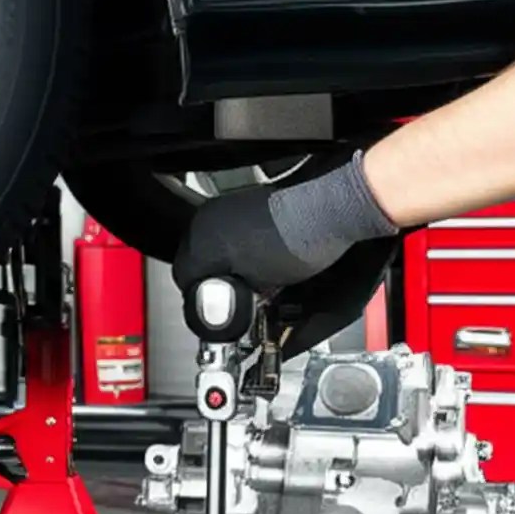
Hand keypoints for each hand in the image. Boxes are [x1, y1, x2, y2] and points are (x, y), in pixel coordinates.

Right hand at [172, 151, 398, 293]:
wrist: (329, 211)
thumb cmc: (300, 240)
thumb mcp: (259, 287)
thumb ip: (231, 298)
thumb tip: (224, 309)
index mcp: (203, 239)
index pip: (185, 279)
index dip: (202, 299)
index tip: (218, 311)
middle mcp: (209, 218)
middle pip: (196, 261)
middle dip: (214, 281)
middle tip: (236, 299)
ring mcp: (226, 207)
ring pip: (213, 247)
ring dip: (228, 265)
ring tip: (254, 280)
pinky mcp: (245, 202)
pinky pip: (230, 233)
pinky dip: (240, 250)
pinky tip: (263, 261)